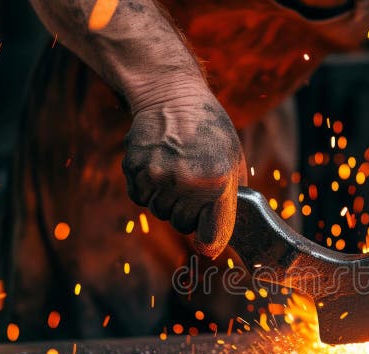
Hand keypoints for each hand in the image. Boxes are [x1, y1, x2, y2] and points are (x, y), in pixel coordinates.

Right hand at [123, 94, 245, 257]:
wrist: (171, 96)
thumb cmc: (209, 129)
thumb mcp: (233, 159)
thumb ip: (231, 196)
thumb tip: (225, 230)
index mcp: (218, 182)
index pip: (211, 235)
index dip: (210, 242)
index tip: (208, 243)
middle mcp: (187, 183)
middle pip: (182, 225)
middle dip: (188, 214)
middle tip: (193, 190)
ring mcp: (158, 177)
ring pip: (160, 212)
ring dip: (167, 201)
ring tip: (176, 172)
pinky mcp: (135, 170)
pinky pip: (141, 198)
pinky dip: (148, 190)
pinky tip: (158, 167)